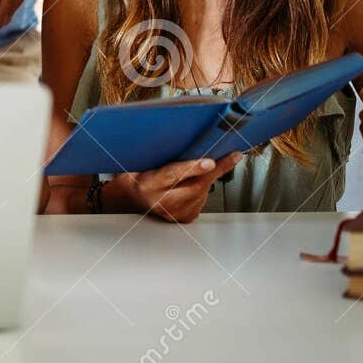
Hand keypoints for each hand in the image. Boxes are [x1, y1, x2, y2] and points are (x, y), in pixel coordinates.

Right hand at [108, 153, 241, 222]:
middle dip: (217, 169)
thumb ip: (163, 156)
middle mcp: (161, 203)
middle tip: (233, 156)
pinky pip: (201, 201)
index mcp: (147, 184)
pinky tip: (195, 184)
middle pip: (196, 186)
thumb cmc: (137, 177)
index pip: (172, 175)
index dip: (193, 168)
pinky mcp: (183, 219)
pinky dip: (203, 190)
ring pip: (202, 194)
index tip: (210, 162)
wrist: (130, 200)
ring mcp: (173, 215)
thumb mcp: (144, 162)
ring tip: (208, 167)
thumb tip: (191, 143)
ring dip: (208, 179)